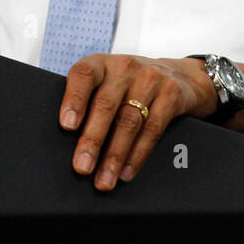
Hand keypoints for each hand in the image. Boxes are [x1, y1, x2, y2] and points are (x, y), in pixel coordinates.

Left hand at [57, 54, 217, 189]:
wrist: (177, 75)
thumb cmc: (129, 84)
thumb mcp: (107, 82)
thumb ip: (89, 101)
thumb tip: (66, 142)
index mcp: (102, 63)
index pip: (84, 75)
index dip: (74, 99)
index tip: (67, 125)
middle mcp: (125, 67)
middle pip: (106, 104)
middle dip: (93, 139)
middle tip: (82, 167)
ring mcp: (150, 79)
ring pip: (129, 121)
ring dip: (114, 155)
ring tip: (103, 180)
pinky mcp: (171, 95)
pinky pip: (153, 129)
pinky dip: (137, 155)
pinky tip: (126, 172)